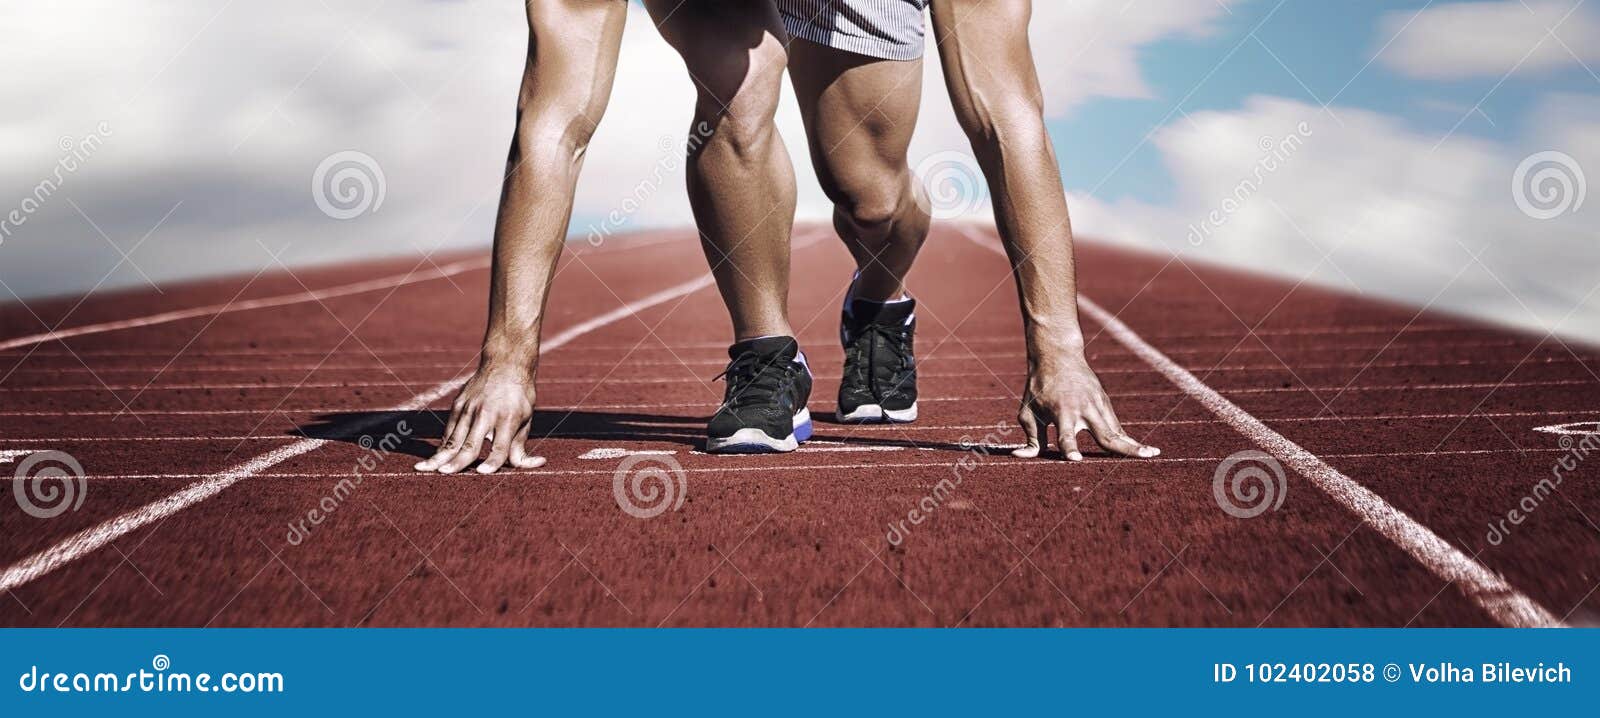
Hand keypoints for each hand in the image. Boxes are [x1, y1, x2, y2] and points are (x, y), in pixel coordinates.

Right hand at [414, 367, 545, 473]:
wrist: (505, 365)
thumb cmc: (520, 397)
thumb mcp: (526, 419)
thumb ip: (520, 446)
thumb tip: (532, 466)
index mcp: (507, 418)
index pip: (499, 446)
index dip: (493, 461)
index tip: (483, 473)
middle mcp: (486, 414)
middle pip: (470, 443)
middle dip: (457, 461)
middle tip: (445, 474)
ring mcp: (469, 409)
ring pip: (453, 438)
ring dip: (439, 456)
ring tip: (424, 469)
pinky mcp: (458, 405)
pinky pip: (449, 430)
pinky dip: (443, 446)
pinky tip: (434, 459)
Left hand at [1011, 351, 1159, 460]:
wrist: (1057, 355)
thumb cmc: (1038, 387)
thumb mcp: (1028, 411)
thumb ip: (1030, 437)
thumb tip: (1020, 456)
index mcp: (1061, 412)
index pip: (1066, 434)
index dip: (1070, 448)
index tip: (1076, 460)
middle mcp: (1083, 409)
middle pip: (1106, 434)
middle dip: (1124, 448)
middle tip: (1143, 457)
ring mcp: (1097, 404)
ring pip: (1116, 430)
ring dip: (1133, 443)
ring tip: (1152, 454)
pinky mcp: (1104, 402)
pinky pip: (1115, 425)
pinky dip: (1125, 438)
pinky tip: (1140, 449)